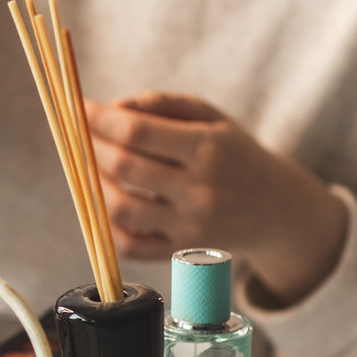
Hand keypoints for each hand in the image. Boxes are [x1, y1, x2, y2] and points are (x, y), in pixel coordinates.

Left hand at [85, 92, 347, 306]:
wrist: (277, 210)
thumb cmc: (233, 153)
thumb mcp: (211, 117)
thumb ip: (162, 104)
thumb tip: (112, 107)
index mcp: (209, 148)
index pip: (139, 131)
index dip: (100, 119)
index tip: (79, 107)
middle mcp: (201, 189)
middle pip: (125, 167)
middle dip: (91, 147)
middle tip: (81, 136)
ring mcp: (191, 226)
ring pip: (120, 209)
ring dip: (95, 184)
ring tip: (94, 167)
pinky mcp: (181, 252)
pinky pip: (129, 246)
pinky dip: (106, 225)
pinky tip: (106, 202)